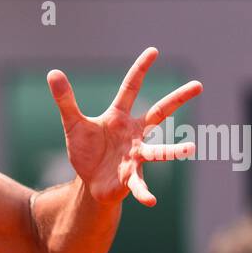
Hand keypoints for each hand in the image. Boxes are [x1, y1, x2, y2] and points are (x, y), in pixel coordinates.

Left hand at [48, 47, 201, 206]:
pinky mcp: (130, 177)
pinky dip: (144, 193)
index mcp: (119, 117)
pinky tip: (151, 201)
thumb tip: (53, 73)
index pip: (130, 88)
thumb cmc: (87, 150)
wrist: (90, 181)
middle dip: (178, 99)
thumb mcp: (73, 124)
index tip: (153, 51)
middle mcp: (133, 134)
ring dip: (173, 151)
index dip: (140, 70)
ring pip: (158, 151)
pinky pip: (139, 185)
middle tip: (198, 85)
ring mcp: (135, 155)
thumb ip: (65, 99)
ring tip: (190, 148)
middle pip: (159, 113)